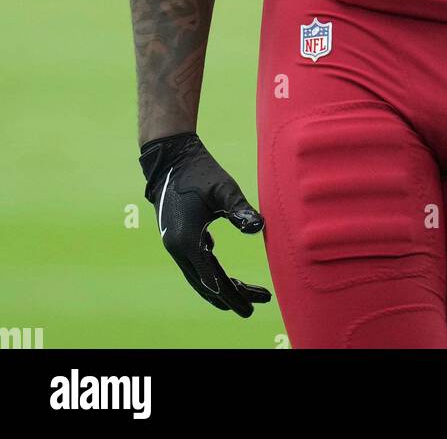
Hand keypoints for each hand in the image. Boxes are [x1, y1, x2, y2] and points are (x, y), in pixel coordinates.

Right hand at [140, 132, 271, 315]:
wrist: (170, 157)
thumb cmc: (199, 170)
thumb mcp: (223, 188)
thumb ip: (240, 209)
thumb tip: (259, 227)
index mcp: (187, 241)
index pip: (214, 279)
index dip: (235, 295)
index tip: (255, 305)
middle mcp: (178, 248)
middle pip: (206, 283)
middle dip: (230, 297)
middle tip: (254, 307)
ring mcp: (175, 243)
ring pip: (199, 275)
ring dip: (220, 286)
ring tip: (241, 294)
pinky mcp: (177, 235)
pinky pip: (195, 262)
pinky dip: (211, 272)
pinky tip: (223, 274)